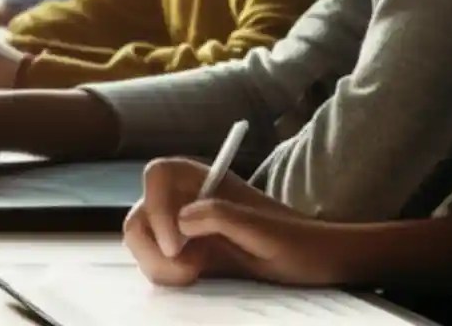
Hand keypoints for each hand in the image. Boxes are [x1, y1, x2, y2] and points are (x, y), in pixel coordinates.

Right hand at [122, 157, 300, 286]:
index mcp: (202, 178)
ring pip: (142, 243)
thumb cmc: (294, 239)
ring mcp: (181, 227)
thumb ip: (223, 216)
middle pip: (140, 214)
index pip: (158, 176)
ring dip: (159, 265)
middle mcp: (185, 198)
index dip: (156, 206)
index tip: (178, 243)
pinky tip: (196, 275)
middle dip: (153, 248)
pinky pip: (155, 263)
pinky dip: (167, 275)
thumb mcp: (263, 229)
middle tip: (188, 270)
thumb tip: (182, 220)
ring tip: (196, 274)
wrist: (311, 261)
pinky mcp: (184, 254)